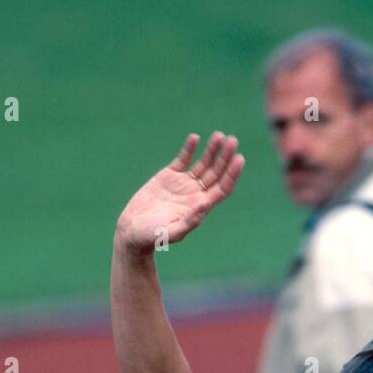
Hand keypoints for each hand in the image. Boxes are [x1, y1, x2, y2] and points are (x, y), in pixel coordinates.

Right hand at [116, 131, 244, 253]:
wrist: (132, 230)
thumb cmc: (152, 237)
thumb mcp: (172, 232)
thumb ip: (190, 220)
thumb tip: (205, 203)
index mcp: (200, 207)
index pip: (222, 188)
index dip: (232, 174)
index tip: (239, 159)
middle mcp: (195, 193)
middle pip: (216, 172)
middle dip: (225, 157)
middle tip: (233, 140)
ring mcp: (183, 183)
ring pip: (202, 163)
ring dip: (211, 149)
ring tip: (219, 135)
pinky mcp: (169, 175)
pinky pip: (183, 159)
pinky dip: (189, 148)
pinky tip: (195, 138)